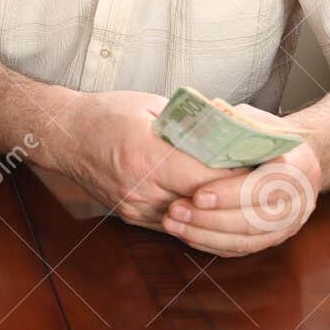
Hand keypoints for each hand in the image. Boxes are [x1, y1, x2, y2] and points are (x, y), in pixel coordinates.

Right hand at [52, 90, 247, 230]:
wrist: (65, 137)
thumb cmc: (106, 114)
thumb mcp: (152, 107)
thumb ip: (190, 125)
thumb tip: (231, 132)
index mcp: (148, 157)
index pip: (209, 175)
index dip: (241, 173)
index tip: (264, 163)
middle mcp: (142, 189)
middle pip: (205, 200)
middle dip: (235, 191)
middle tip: (263, 179)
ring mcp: (136, 208)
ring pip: (194, 217)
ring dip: (217, 205)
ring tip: (242, 191)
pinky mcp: (133, 217)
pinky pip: (177, 222)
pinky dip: (196, 211)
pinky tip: (213, 200)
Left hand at [162, 104, 323, 256]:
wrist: (297, 160)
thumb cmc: (270, 138)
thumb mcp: (257, 122)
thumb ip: (234, 125)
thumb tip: (202, 123)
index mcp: (295, 168)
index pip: (264, 186)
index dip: (230, 193)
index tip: (198, 194)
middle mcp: (297, 202)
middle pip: (253, 219)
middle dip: (210, 218)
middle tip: (176, 210)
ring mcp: (287, 225)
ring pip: (245, 240)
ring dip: (205, 234)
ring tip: (173, 223)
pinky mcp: (272, 239)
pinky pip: (240, 249)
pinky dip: (211, 244)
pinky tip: (186, 234)